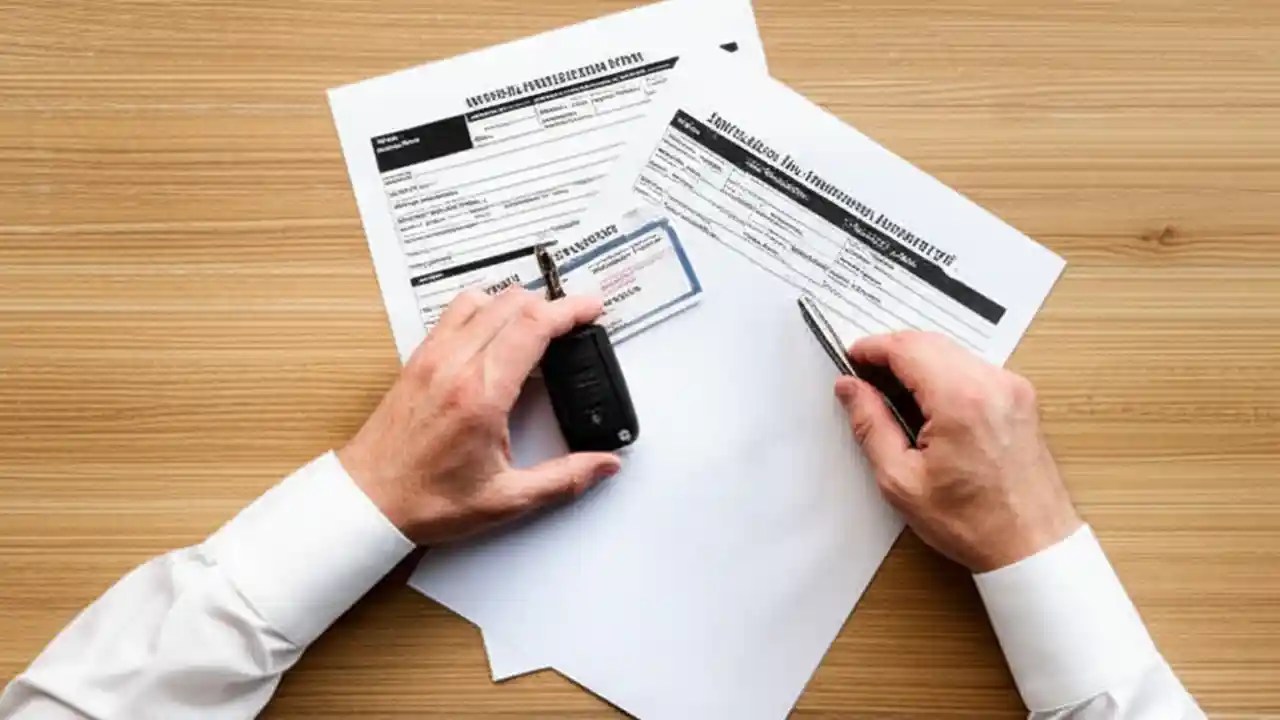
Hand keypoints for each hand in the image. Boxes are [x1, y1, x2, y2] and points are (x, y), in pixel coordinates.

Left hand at [338, 288, 621, 544]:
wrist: (366, 501)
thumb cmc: (426, 501)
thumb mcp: (506, 499)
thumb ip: (563, 479)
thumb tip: (604, 465)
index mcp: (481, 394)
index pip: (533, 326)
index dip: (569, 310)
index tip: (591, 308)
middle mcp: (455, 364)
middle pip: (511, 302)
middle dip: (550, 304)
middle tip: (574, 319)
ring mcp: (432, 357)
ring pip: (481, 299)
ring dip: (514, 303)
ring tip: (537, 323)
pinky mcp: (417, 359)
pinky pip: (454, 313)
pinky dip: (484, 310)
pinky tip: (496, 333)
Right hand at [835, 332, 1079, 572]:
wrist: (1033, 545)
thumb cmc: (975, 522)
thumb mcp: (902, 480)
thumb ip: (870, 425)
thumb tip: (851, 389)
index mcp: (961, 400)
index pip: (906, 347)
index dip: (872, 348)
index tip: (851, 359)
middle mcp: (992, 384)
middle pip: (929, 342)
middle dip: (893, 353)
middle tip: (865, 380)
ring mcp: (1012, 388)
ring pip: (951, 352)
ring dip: (918, 363)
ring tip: (894, 398)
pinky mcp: (1021, 398)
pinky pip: (973, 368)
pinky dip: (944, 374)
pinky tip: (928, 406)